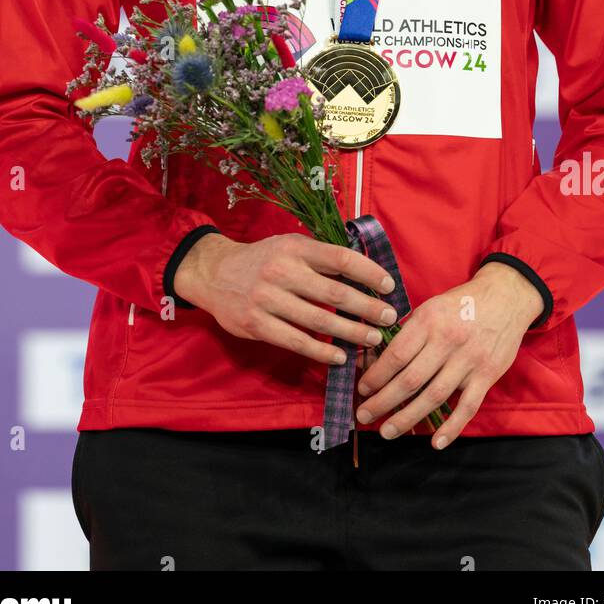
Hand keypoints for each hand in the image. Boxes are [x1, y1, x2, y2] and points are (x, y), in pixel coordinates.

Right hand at [173, 232, 398, 365]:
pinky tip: (340, 357)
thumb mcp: (289, 246)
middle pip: (335, 293)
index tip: (389, 285)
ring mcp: (268, 299)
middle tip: (389, 317)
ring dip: (351, 332)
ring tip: (372, 339)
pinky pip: (297, 342)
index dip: (369, 272)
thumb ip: (320, 257)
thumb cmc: (262, 260)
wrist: (214, 273)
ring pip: (319, 321)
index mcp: (295, 248)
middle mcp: (282, 271)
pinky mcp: (257, 324)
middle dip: (367, 307)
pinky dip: (322, 352)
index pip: (341, 258)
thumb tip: (365, 271)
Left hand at [355, 261, 544, 448]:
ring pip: (434, 396)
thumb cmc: (460, 304)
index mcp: (429, 321)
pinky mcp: (487, 375)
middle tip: (364, 415)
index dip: (376, 376)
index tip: (362, 389)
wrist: (506, 297)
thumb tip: (371, 357)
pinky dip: (452, 427)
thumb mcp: (429, 307)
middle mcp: (447, 341)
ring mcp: (469, 360)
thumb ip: (405, 333)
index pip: (396, 355)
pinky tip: (435, 442)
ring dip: (408, 417)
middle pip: (411, 380)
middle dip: (383, 401)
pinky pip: (468, 406)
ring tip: (388, 431)